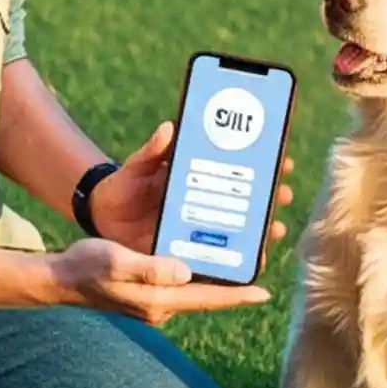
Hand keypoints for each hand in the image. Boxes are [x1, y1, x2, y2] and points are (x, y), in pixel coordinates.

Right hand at [49, 239, 269, 325]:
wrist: (60, 279)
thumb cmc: (86, 267)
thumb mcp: (116, 261)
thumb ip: (150, 268)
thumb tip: (186, 272)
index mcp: (158, 299)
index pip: (207, 298)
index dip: (237, 296)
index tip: (265, 293)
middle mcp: (162, 303)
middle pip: (208, 293)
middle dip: (234, 282)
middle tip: (262, 259)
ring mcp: (155, 299)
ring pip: (197, 287)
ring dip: (218, 274)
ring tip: (243, 256)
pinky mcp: (149, 290)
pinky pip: (182, 282)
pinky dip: (198, 269)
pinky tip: (206, 253)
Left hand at [91, 121, 294, 256]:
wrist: (102, 218)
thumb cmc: (122, 185)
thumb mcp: (135, 167)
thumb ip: (151, 151)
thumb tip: (167, 127)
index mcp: (196, 175)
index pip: (236, 166)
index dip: (261, 162)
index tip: (281, 159)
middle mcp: (204, 199)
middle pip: (246, 198)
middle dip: (270, 196)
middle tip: (284, 194)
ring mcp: (199, 225)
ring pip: (239, 227)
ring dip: (261, 228)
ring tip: (275, 229)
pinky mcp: (189, 249)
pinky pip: (219, 253)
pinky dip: (237, 257)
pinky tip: (252, 260)